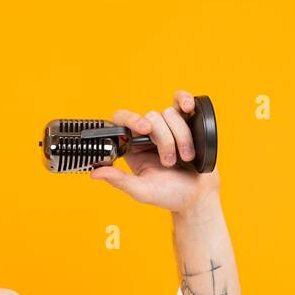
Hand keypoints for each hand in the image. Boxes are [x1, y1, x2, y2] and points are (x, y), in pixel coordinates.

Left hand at [89, 89, 219, 213]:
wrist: (199, 195)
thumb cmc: (170, 195)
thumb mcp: (143, 191)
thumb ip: (120, 181)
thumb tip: (95, 173)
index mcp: (132, 148)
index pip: (122, 121)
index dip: (131, 119)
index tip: (144, 129)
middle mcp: (147, 136)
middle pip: (150, 117)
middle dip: (164, 140)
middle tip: (169, 161)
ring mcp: (167, 128)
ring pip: (169, 113)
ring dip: (181, 137)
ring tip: (186, 158)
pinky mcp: (186, 122)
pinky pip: (182, 101)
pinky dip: (185, 99)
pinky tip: (189, 107)